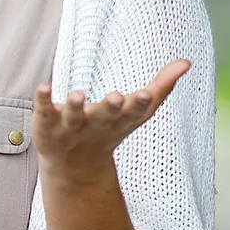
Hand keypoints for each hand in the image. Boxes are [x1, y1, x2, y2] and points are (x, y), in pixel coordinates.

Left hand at [31, 59, 191, 186]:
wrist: (73, 167)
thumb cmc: (109, 130)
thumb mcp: (137, 113)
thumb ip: (162, 88)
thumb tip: (186, 62)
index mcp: (119, 121)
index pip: (133, 114)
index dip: (139, 104)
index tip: (146, 94)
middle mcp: (96, 124)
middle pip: (104, 116)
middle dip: (111, 107)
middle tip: (117, 97)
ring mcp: (70, 126)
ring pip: (72, 116)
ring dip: (75, 106)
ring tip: (77, 94)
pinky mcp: (46, 123)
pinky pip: (43, 110)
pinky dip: (42, 100)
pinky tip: (43, 87)